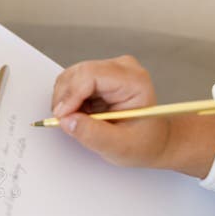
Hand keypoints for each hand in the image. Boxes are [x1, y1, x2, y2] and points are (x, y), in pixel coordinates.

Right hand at [51, 56, 214, 177]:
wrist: (153, 140)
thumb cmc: (143, 142)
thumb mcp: (120, 146)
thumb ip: (92, 134)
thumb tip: (66, 121)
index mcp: (134, 81)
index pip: (90, 75)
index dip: (70, 95)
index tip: (61, 116)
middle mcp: (122, 68)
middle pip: (77, 73)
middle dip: (65, 99)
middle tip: (66, 122)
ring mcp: (110, 70)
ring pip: (71, 76)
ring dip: (66, 100)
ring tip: (80, 119)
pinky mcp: (99, 75)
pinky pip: (72, 82)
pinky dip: (69, 100)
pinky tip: (82, 113)